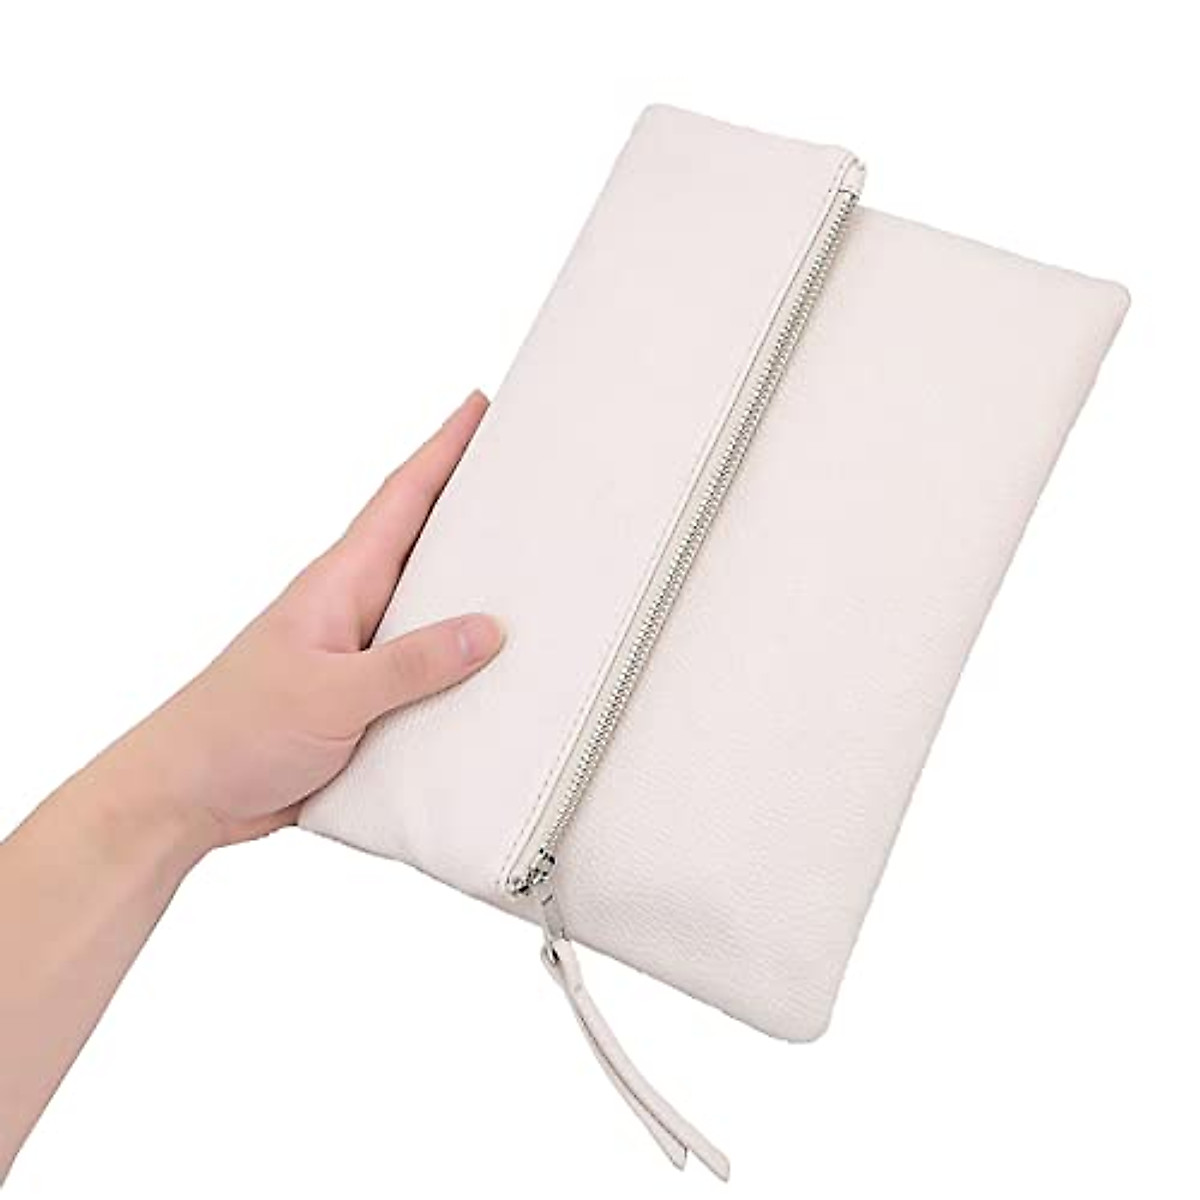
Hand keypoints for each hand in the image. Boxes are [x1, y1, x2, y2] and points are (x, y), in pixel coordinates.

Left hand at [98, 389, 503, 855]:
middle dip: (471, 507)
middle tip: (522, 480)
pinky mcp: (364, 697)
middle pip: (423, 543)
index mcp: (340, 583)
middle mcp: (354, 608)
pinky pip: (424, 666)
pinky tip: (493, 674)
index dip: (442, 448)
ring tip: (528, 575)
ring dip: (472, 590)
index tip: (478, 407)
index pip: (401, 499)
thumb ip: (409, 664)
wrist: (189, 793)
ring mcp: (359, 651)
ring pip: (429, 607)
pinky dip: (458, 663)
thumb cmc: (236, 728)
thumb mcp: (329, 694)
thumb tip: (486, 630)